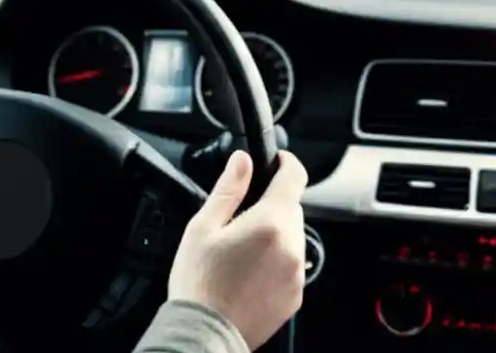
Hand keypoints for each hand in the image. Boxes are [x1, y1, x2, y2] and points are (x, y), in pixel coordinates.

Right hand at [168, 150, 308, 349]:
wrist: (205, 334)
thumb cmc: (199, 284)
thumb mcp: (203, 228)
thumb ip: (228, 189)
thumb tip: (243, 161)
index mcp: (269, 223)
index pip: (294, 177)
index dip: (287, 163)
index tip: (278, 161)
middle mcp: (291, 246)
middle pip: (292, 209)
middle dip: (271, 206)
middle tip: (241, 221)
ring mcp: (296, 273)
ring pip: (293, 237)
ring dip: (275, 235)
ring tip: (241, 252)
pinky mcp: (296, 294)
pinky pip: (292, 264)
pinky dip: (277, 261)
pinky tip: (249, 273)